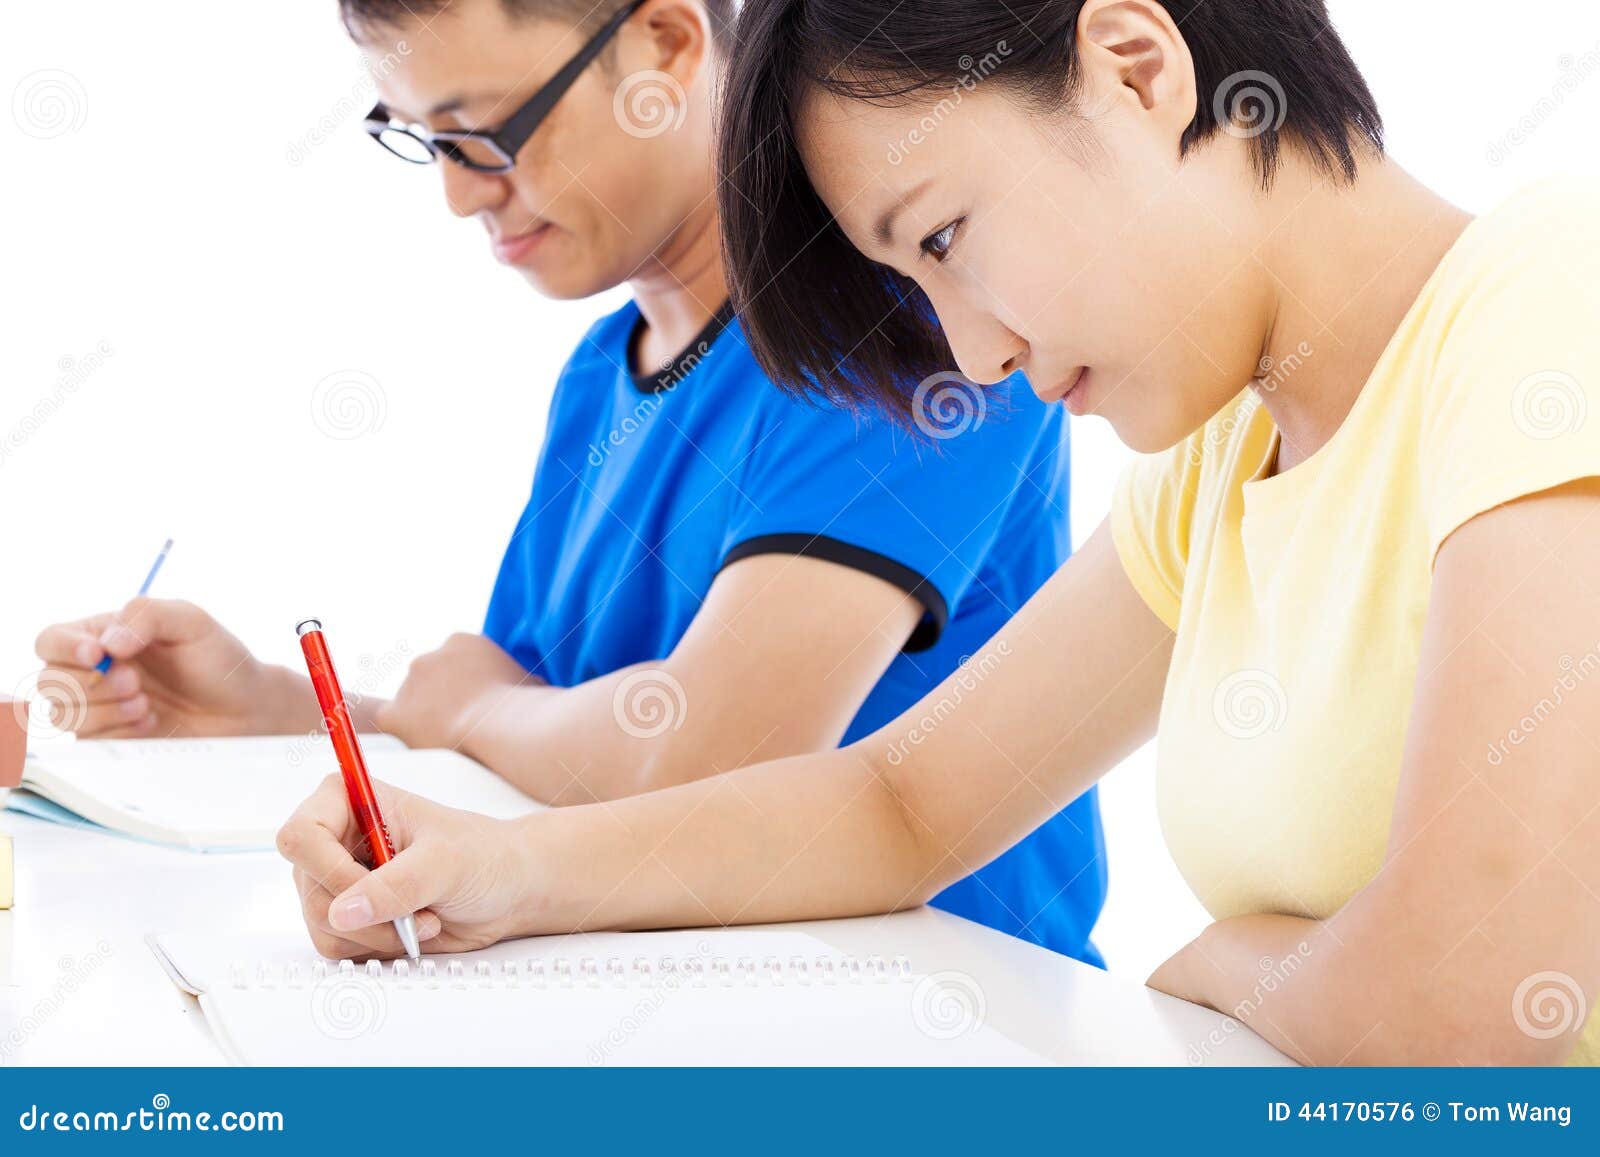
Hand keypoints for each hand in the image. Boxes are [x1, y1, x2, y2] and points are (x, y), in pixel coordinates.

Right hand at [31, 597, 302, 737]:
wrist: (246, 708)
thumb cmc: (219, 659)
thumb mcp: (191, 621)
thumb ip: (147, 615)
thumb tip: (107, 643)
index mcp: (104, 635)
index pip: (52, 640)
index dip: (64, 648)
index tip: (97, 654)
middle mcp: (95, 671)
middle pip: (50, 681)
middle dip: (91, 684)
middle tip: (135, 683)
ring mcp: (101, 707)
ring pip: (63, 714)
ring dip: (104, 710)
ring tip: (146, 704)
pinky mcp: (113, 739)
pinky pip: (89, 741)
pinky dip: (117, 732)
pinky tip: (151, 722)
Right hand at [276, 774, 538, 957]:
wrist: (507, 889)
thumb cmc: (483, 856)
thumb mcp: (445, 863)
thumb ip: (396, 884)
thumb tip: (343, 911)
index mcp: (350, 800)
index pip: (302, 835)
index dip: (328, 870)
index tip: (369, 890)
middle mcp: (336, 839)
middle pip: (310, 889)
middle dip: (367, 913)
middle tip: (415, 909)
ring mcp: (338, 880)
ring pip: (323, 924)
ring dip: (377, 934)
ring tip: (422, 916)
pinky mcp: (349, 916)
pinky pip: (337, 946)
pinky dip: (377, 947)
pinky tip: (411, 930)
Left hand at [376, 632, 535, 750]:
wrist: (509, 728)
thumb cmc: (529, 709)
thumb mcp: (531, 682)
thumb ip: (514, 682)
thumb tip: (527, 694)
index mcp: (462, 642)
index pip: (453, 663)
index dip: (462, 688)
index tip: (475, 708)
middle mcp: (430, 657)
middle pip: (428, 680)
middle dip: (440, 702)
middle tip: (461, 729)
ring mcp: (410, 684)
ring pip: (409, 703)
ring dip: (423, 720)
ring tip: (450, 745)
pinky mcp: (396, 714)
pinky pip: (380, 720)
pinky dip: (388, 730)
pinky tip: (398, 740)